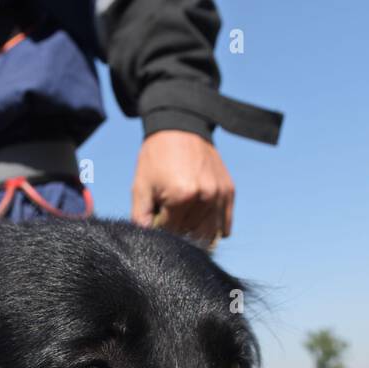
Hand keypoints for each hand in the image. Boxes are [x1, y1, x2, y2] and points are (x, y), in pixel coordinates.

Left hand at [130, 129, 234, 245]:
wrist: (180, 127)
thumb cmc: (157, 157)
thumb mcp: (141, 186)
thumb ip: (140, 217)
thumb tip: (146, 240)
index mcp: (182, 196)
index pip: (172, 232)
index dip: (161, 228)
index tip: (157, 218)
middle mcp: (206, 197)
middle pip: (191, 234)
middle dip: (179, 230)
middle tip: (170, 216)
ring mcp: (220, 194)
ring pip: (209, 233)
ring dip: (196, 232)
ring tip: (185, 218)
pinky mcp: (229, 191)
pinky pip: (225, 224)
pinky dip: (215, 229)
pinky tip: (202, 221)